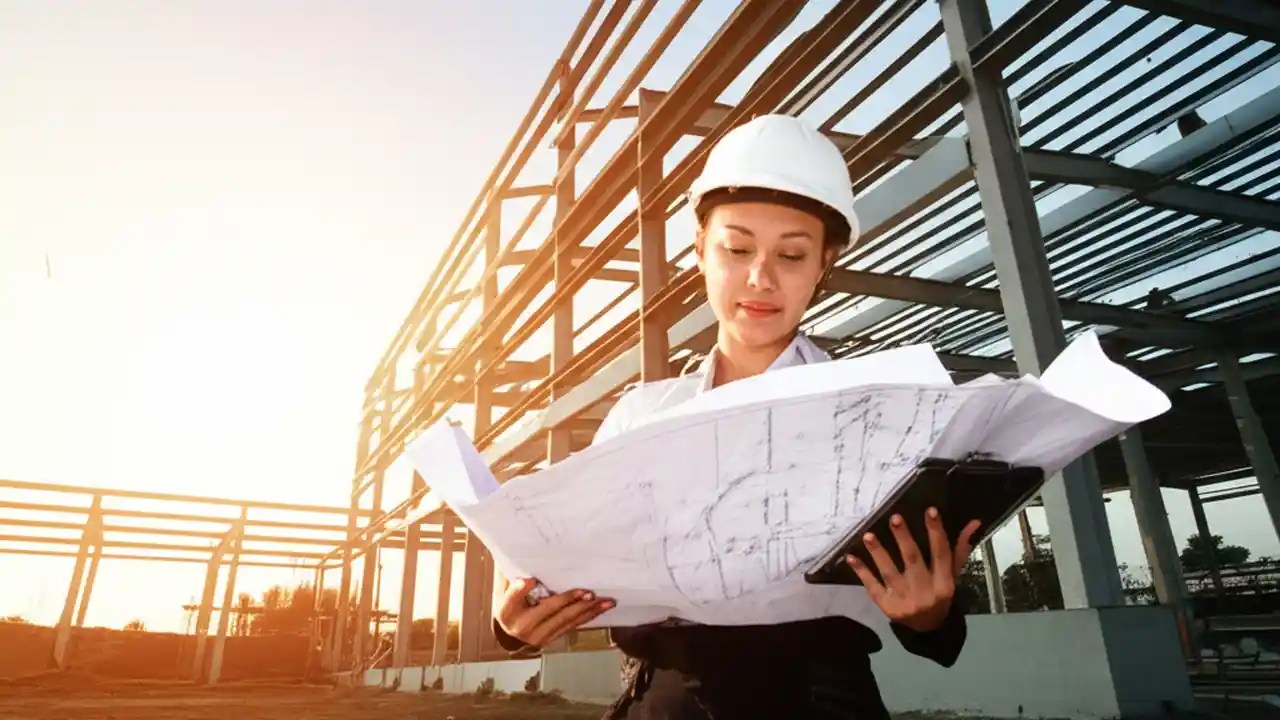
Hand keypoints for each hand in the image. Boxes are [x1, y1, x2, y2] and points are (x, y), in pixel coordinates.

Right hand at [495, 577, 614, 647]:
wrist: (509, 633)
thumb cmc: (509, 603)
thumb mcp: (503, 589)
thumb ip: (509, 573)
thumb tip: (516, 548)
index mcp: (507, 611)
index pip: (512, 599)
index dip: (520, 590)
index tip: (529, 580)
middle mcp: (522, 626)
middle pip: (548, 611)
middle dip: (569, 601)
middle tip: (587, 592)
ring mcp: (539, 635)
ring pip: (566, 620)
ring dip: (587, 609)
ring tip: (604, 601)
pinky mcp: (552, 638)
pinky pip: (573, 626)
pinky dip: (589, 616)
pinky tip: (601, 608)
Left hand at [846, 508, 979, 632]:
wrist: (928, 629)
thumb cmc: (940, 594)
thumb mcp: (952, 575)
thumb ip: (959, 549)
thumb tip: (974, 522)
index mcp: (945, 584)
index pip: (941, 554)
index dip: (936, 532)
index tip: (930, 510)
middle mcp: (925, 592)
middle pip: (913, 561)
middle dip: (903, 539)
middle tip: (895, 518)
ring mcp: (904, 600)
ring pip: (889, 572)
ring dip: (878, 553)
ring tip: (867, 535)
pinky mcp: (887, 607)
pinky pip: (872, 587)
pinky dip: (861, 571)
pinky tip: (851, 556)